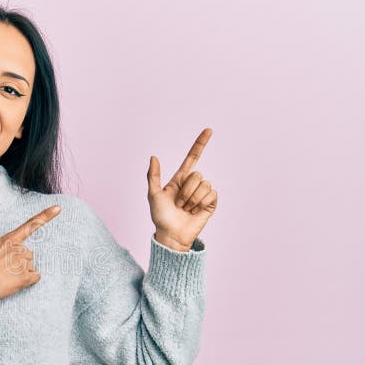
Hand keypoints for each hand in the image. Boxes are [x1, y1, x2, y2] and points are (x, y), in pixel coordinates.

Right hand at [0, 205, 61, 306]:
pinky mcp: (24, 278)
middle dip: (19, 260)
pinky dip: (28, 280)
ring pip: (30, 265)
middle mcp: (17, 250)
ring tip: (6, 275)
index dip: (45, 216)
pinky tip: (14, 282)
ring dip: (22, 271)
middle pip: (28, 253)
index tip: (58, 208)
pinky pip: (36, 276)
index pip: (30, 225)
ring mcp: (22, 264)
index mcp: (8, 240)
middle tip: (3, 268)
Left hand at [147, 128, 218, 250]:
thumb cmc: (160, 216)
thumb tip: (154, 156)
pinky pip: (211, 194)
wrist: (171, 234)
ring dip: (192, 199)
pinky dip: (201, 203)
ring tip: (185, 209)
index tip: (209, 130)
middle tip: (178, 204)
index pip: (192, 157)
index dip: (200, 143)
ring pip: (204, 184)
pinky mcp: (211, 203)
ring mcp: (202, 193)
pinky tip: (195, 212)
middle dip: (185, 191)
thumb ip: (153, 175)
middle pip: (196, 174)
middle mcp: (192, 184)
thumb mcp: (153, 195)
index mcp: (180, 179)